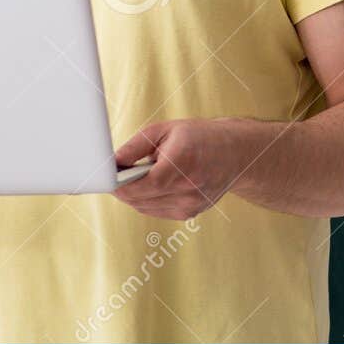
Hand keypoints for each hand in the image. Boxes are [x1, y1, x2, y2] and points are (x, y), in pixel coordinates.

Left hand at [112, 118, 257, 219]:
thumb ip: (135, 147)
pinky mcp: (189, 213)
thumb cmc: (200, 136)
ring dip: (135, 194)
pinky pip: (156, 210)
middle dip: (123, 187)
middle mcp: (187, 190)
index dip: (117, 184)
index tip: (108, 176)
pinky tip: (156, 183)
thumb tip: (111, 163)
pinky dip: (149, 199)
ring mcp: (189, 205)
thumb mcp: (165, 130)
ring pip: (144, 208)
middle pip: (137, 200)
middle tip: (120, 171)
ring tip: (142, 174)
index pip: (136, 187)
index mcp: (180, 166)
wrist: (236, 153)